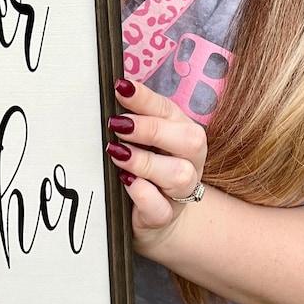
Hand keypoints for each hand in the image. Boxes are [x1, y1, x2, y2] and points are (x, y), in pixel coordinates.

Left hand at [106, 78, 206, 251]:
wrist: (155, 216)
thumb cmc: (148, 165)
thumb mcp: (143, 139)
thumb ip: (134, 117)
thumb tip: (113, 91)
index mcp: (184, 132)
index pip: (168, 110)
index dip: (145, 98)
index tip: (120, 87)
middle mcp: (190, 160)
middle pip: (188, 140)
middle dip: (151, 129)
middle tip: (118, 124)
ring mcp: (182, 191)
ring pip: (179, 175)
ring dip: (145, 161)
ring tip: (117, 153)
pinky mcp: (166, 216)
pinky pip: (161, 208)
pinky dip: (143, 194)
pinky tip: (126, 182)